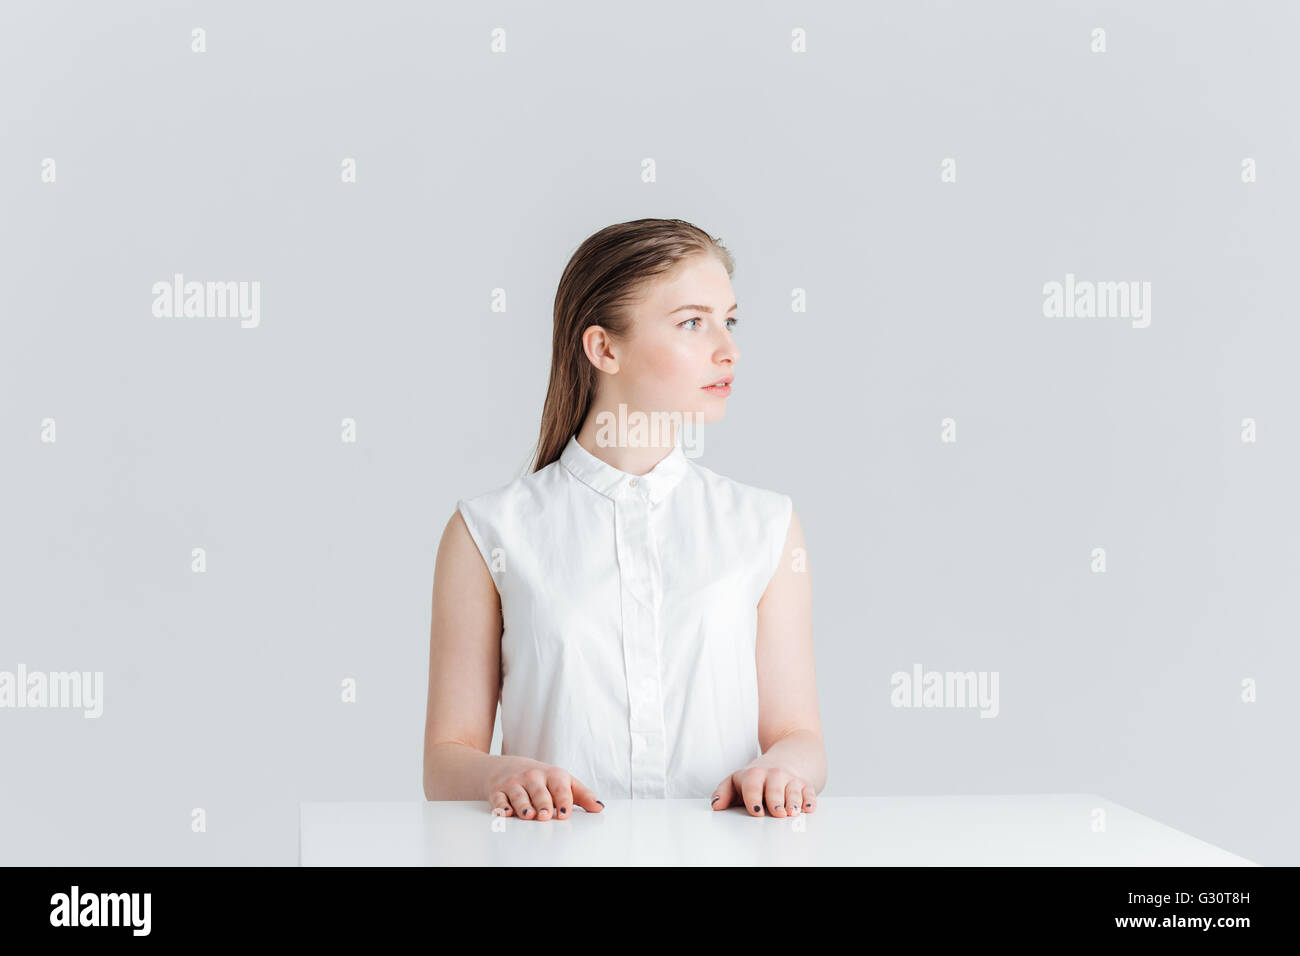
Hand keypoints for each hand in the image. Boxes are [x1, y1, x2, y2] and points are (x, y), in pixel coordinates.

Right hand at [485, 759, 603, 819]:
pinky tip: (503, 813)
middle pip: (539, 792)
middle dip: (543, 804)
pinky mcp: (497, 790)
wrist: (508, 766)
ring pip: (519, 795)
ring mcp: (514, 783)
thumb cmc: (541, 778)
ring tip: (528, 815)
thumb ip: (582, 795)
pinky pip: (498, 799)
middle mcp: (533, 777)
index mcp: (552, 775)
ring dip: (523, 805)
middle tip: (546, 815)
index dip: (563, 800)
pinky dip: (500, 806)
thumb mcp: (563, 781)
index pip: (560, 787)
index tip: (565, 812)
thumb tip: (599, 807)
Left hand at [710, 765, 816, 816]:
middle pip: (775, 787)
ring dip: (793, 802)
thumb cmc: (757, 778)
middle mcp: (774, 775)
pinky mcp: (806, 785)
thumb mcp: (738, 781)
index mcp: (754, 774)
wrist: (786, 759)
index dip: (754, 798)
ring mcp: (791, 780)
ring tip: (792, 813)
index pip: (752, 785)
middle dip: (776, 800)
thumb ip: (724, 793)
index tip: (756, 812)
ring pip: (793, 790)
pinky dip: (809, 801)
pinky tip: (808, 809)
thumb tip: (716, 805)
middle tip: (777, 813)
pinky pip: (809, 792)